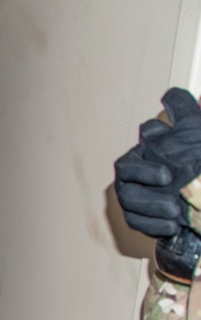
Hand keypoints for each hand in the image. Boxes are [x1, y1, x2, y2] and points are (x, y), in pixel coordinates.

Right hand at [115, 87, 200, 236]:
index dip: (144, 170)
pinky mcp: (141, 219)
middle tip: (171, 198)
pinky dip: (154, 225)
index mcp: (142, 158)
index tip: (168, 176)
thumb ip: (181, 108)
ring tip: (175, 212)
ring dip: (152, 209)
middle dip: (146, 194)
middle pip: (126, 188)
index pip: (130, 164)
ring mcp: (136, 199)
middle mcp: (134, 179)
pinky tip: (173, 225)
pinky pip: (137, 223)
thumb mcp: (195, 129)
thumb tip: (169, 93)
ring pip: (129, 205)